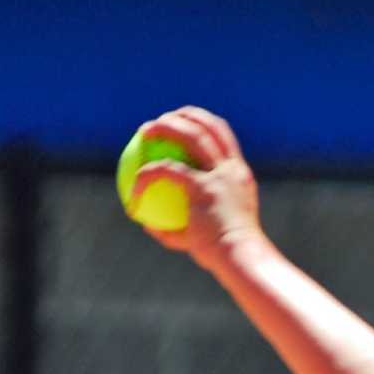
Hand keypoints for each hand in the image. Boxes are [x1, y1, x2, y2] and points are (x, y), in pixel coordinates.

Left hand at [127, 106, 264, 270]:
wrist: (240, 258)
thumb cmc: (225, 256)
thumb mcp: (206, 238)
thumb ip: (179, 228)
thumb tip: (149, 225)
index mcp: (238, 175)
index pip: (223, 136)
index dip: (202, 122)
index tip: (182, 122)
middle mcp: (231, 169)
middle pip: (209, 127)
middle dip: (184, 115)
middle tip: (160, 120)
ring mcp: (218, 176)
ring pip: (192, 136)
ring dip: (167, 127)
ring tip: (145, 130)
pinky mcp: (203, 188)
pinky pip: (168, 171)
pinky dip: (147, 175)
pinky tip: (133, 186)